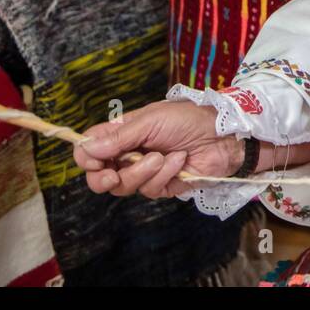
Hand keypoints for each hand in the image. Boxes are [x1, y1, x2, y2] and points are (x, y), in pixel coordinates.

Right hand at [74, 100, 242, 198]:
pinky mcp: (163, 185)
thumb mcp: (151, 122)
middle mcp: (129, 154)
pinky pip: (150, 190)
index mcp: (122, 133)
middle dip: (102, 178)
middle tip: (112, 175)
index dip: (87, 157)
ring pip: (124, 186)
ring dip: (141, 172)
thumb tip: (85, 149)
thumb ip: (119, 138)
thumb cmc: (188, 119)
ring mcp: (145, 171)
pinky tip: (179, 161)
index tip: (94, 160)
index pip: (90, 149)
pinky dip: (164, 175)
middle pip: (100, 176)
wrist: (223, 135)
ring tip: (161, 157)